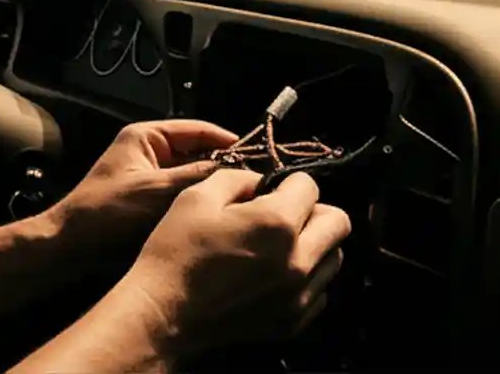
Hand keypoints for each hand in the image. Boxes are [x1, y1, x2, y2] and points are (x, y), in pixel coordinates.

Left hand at [42, 120, 237, 261]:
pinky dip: (199, 199)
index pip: (199, 130)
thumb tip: (242, 171)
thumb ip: (200, 177)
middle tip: (256, 181)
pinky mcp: (151, 198)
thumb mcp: (158, 191)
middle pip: (199, 151)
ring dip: (212, 185)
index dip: (230, 142)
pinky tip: (220, 212)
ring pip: (193, 175)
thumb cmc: (108, 213)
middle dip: (224, 165)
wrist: (69, 248)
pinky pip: (183, 193)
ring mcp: (151, 175)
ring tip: (243, 196)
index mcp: (148, 136)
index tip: (258, 157)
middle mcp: (151, 150)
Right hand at [120, 169, 351, 358]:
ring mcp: (298, 296)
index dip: (290, 183)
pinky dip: (307, 280)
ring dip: (315, 245)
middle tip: (286, 215)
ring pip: (333, 258)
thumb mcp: (198, 197)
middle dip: (315, 210)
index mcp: (277, 224)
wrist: (162, 316)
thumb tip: (262, 181)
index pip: (311, 186)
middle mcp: (298, 260)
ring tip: (282, 247)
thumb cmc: (175, 253)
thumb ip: (239, 178)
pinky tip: (276, 276)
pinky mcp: (292, 322)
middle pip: (338, 222)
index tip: (273, 190)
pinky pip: (320, 292)